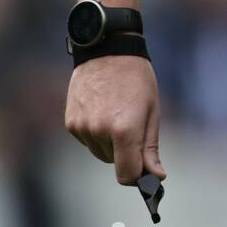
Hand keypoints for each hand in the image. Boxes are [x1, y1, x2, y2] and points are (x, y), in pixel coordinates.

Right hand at [64, 54, 166, 184]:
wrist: (107, 49)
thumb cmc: (136, 79)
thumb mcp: (151, 111)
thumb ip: (150, 148)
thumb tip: (156, 177)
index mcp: (124, 130)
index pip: (127, 175)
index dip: (138, 176)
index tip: (146, 170)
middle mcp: (99, 131)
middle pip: (114, 163)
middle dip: (126, 153)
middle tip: (133, 124)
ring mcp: (82, 127)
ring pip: (100, 152)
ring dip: (110, 143)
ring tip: (117, 112)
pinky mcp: (71, 122)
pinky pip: (87, 140)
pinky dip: (96, 133)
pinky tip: (102, 109)